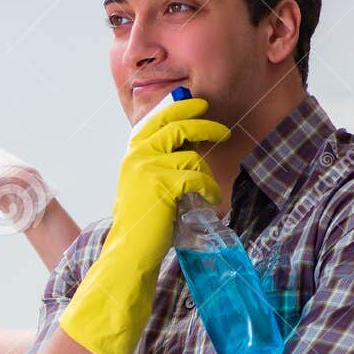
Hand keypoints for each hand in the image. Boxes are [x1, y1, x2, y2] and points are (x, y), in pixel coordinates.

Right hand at [57, 96, 229, 353]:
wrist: (130, 250)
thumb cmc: (142, 222)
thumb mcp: (144, 184)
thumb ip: (157, 162)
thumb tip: (187, 144)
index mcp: (132, 154)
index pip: (156, 119)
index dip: (179, 108)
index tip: (198, 103)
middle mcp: (138, 156)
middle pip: (177, 127)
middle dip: (204, 125)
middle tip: (223, 130)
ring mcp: (149, 168)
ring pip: (192, 157)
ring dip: (207, 175)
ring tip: (209, 192)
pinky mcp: (163, 184)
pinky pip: (197, 177)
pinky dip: (208, 189)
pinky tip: (210, 200)